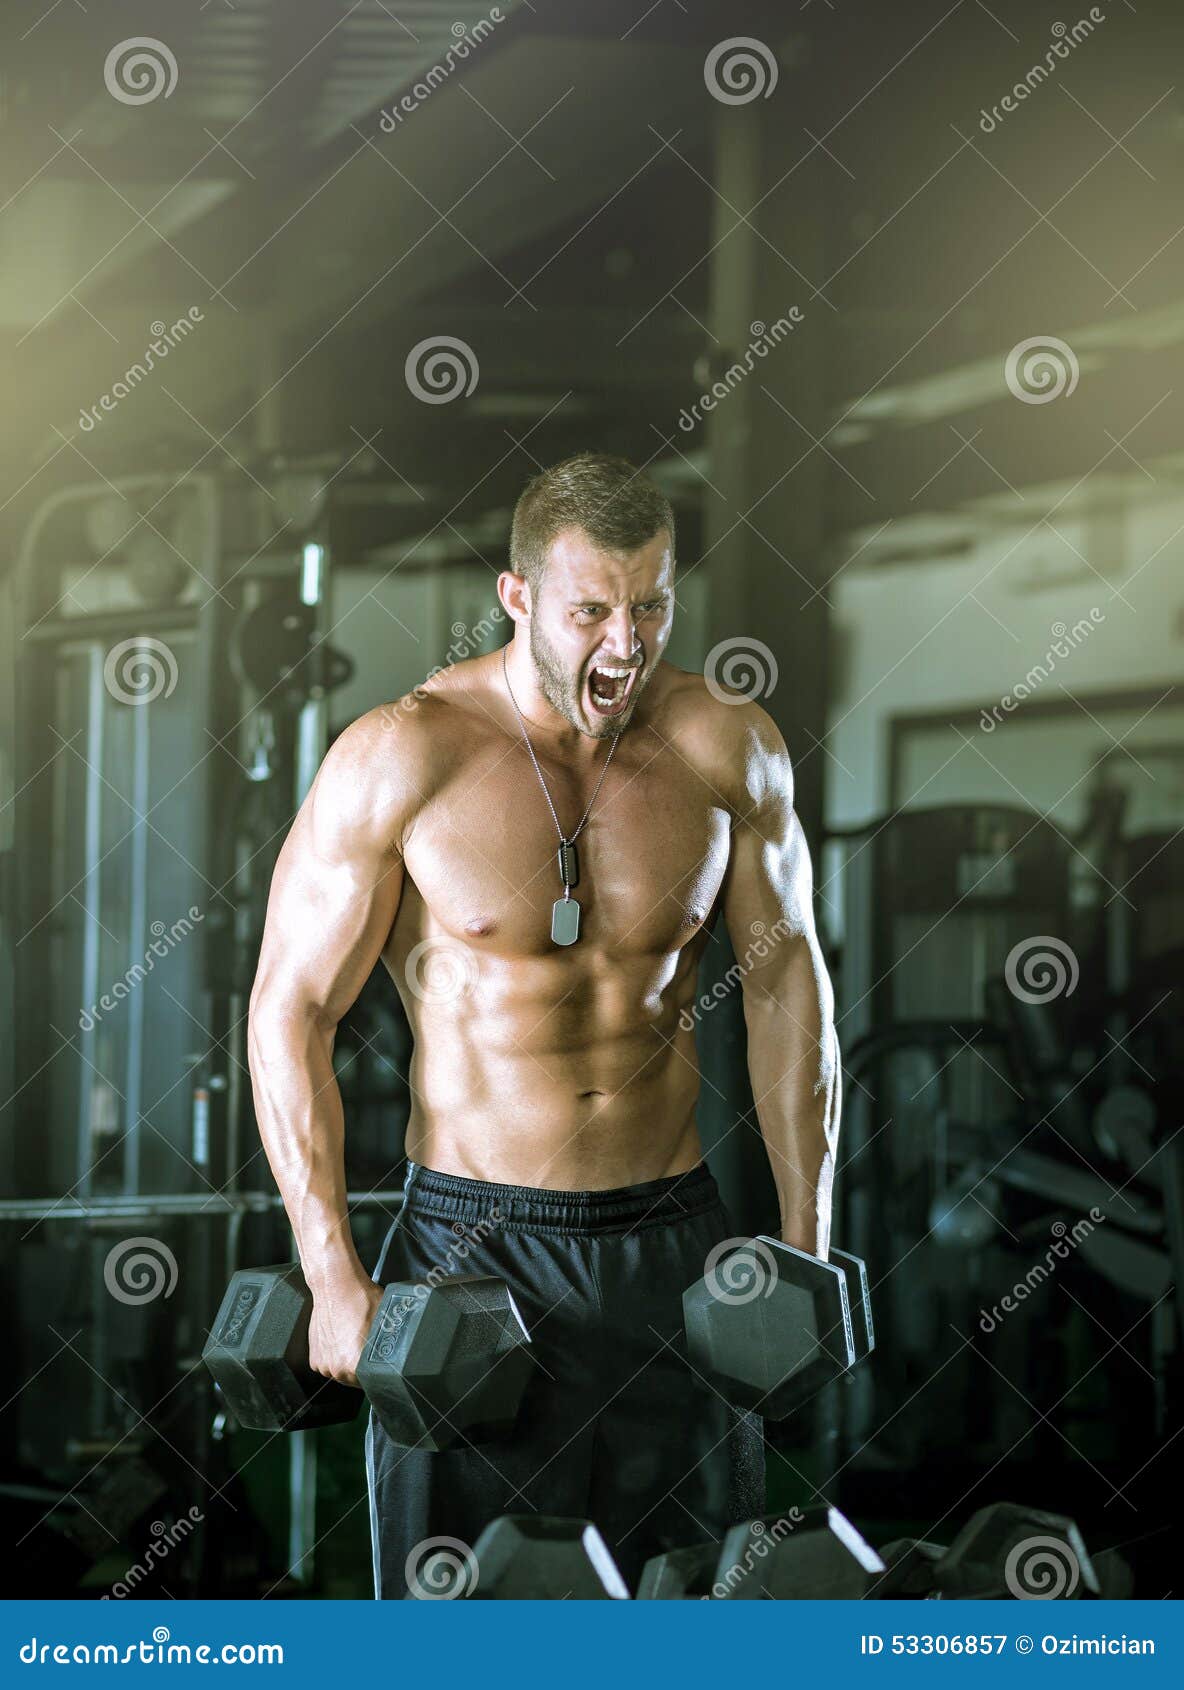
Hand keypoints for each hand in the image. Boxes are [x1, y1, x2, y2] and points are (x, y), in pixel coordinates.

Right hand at [308, 1269, 382, 1386]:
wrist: (336, 1285)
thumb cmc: (360, 1300)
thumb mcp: (388, 1322)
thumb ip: (393, 1345)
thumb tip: (403, 1354)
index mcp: (355, 1365)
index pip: (372, 1382)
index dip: (378, 1372)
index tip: (379, 1363)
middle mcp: (337, 1369)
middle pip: (355, 1380)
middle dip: (362, 1368)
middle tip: (367, 1348)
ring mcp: (323, 1364)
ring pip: (341, 1372)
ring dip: (347, 1362)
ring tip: (353, 1341)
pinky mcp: (314, 1357)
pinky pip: (328, 1365)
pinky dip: (334, 1356)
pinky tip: (342, 1340)